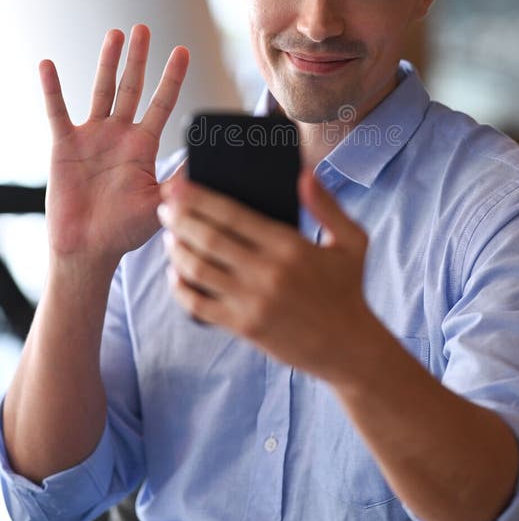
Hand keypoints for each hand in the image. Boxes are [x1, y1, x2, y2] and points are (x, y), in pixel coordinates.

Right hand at [41, 24, 188, 268]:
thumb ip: (184, 180)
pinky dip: (52, 89)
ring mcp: (92, 137)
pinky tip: (48, 65)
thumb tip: (212, 164)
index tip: (182, 50)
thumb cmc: (125, 231)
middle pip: (132, 87)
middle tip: (143, 28)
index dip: (172, 78)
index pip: (162, 103)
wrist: (88, 249)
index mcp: (144, 146)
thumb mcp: (162, 203)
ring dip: (107, 62)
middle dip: (139, 58)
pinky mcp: (65, 146)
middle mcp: (120, 135)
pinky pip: (57, 111)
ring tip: (114, 33)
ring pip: (101, 91)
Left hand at [159, 169, 373, 379]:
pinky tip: (176, 275)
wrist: (349, 347)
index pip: (232, 214)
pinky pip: (199, 305)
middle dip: (179, 219)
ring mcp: (253, 302)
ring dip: (176, 250)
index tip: (178, 186)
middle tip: (165, 208)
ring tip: (169, 237)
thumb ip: (326, 205)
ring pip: (198, 270)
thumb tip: (304, 173)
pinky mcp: (244, 327)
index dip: (199, 198)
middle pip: (208, 238)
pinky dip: (180, 288)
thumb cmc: (348, 288)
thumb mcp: (351, 240)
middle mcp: (268, 272)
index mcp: (290, 246)